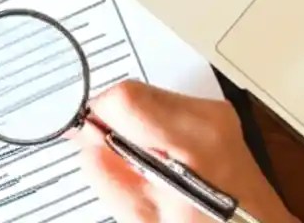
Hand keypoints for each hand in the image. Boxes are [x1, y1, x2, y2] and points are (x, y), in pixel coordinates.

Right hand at [73, 81, 297, 222]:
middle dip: (117, 124)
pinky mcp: (217, 115)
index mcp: (192, 136)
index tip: (92, 142)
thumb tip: (86, 142)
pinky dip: (153, 128)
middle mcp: (208, 114)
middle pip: (137, 92)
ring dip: (135, 126)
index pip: (124, 97)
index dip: (98, 119)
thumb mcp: (150, 218)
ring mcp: (217, 112)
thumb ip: (112, 178)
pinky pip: (168, 107)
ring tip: (146, 168)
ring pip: (150, 97)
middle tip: (120, 165)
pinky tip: (161, 161)